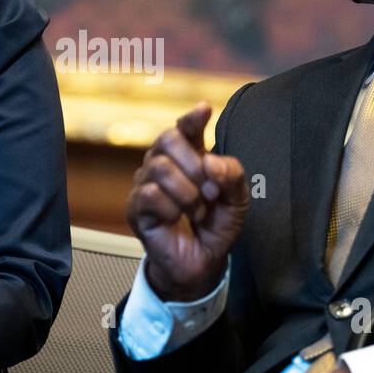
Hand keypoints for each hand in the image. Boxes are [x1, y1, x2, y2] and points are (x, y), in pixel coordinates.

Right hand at [126, 102, 249, 300]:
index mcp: (189, 156)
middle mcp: (163, 163)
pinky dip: (171, 208)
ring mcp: (146, 184)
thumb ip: (232, 175)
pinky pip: (150, 194)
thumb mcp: (237, 200)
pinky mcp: (136, 207)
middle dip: (195, 165)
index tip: (204, 110)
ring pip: (159, 167)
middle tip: (210, 192)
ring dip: (187, 192)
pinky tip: (175, 219)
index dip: (192, 117)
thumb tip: (211, 161)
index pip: (184, 127)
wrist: (203, 262)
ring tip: (197, 211)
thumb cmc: (215, 226)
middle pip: (167, 138)